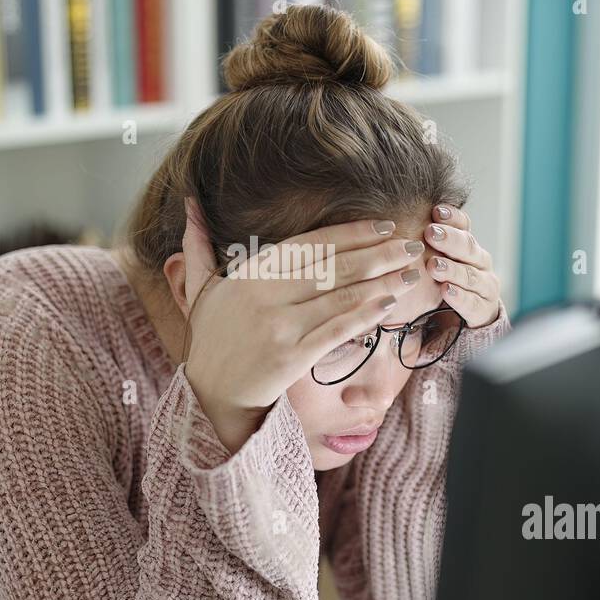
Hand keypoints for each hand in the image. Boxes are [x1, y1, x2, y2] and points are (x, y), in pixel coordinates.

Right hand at [180, 198, 425, 451]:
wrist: (210, 397)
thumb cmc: (211, 340)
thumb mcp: (199, 289)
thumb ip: (197, 245)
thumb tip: (189, 202)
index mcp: (249, 274)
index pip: (310, 244)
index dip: (351, 233)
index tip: (383, 227)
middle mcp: (264, 295)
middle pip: (334, 266)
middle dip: (378, 254)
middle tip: (411, 246)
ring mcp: (279, 327)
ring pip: (341, 296)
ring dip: (382, 282)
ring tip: (410, 273)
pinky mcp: (292, 357)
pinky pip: (337, 331)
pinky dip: (366, 315)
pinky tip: (390, 304)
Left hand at [422, 204, 503, 327]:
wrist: (467, 315)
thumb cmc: (446, 281)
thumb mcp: (436, 261)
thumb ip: (424, 246)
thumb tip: (392, 225)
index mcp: (468, 246)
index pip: (464, 226)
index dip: (452, 217)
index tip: (435, 211)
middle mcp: (480, 262)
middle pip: (468, 246)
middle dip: (449, 239)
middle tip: (430, 233)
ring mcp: (485, 285)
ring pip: (471, 274)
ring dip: (452, 269)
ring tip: (433, 265)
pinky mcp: (484, 310)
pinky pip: (473, 302)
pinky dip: (459, 296)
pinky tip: (445, 291)